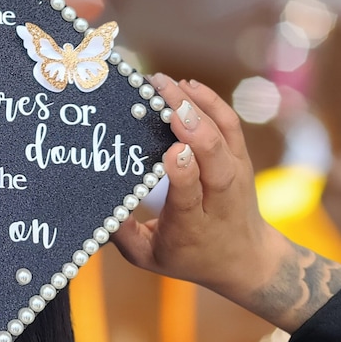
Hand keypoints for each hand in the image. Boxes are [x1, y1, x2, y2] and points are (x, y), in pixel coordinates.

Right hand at [112, 77, 340, 331]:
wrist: (244, 257)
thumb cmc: (187, 256)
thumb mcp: (148, 257)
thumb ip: (122, 235)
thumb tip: (95, 206)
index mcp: (193, 225)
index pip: (192, 194)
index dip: (184, 172)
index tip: (172, 149)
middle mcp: (220, 196)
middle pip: (214, 157)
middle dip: (193, 125)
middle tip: (162, 96)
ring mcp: (235, 173)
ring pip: (223, 133)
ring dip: (197, 104)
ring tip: (164, 83)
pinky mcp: (239, 157)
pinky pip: (230, 123)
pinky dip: (211, 101)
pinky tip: (186, 86)